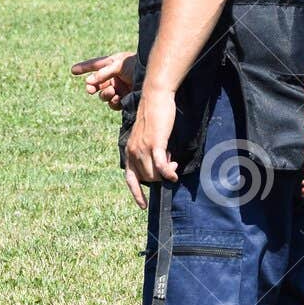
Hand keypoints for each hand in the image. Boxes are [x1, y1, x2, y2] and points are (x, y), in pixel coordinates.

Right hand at [70, 51, 138, 110]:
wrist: (155, 77)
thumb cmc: (137, 65)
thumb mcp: (119, 65)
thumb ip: (104, 72)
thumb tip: (90, 82)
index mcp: (113, 65)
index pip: (95, 65)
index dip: (83, 68)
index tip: (73, 70)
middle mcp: (114, 77)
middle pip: (96, 84)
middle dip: (92, 87)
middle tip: (90, 89)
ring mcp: (119, 89)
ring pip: (104, 96)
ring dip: (104, 95)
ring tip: (112, 92)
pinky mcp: (125, 99)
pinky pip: (113, 104)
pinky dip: (113, 102)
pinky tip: (118, 98)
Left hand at [122, 88, 178, 208]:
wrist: (155, 98)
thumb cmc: (154, 117)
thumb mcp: (147, 138)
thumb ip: (150, 152)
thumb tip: (161, 167)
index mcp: (129, 152)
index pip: (130, 179)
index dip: (136, 194)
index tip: (143, 206)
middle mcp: (133, 152)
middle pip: (147, 179)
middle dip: (160, 177)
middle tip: (171, 165)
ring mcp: (142, 149)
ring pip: (154, 174)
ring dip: (166, 173)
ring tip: (172, 162)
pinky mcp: (154, 144)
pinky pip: (160, 166)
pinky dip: (168, 173)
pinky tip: (174, 174)